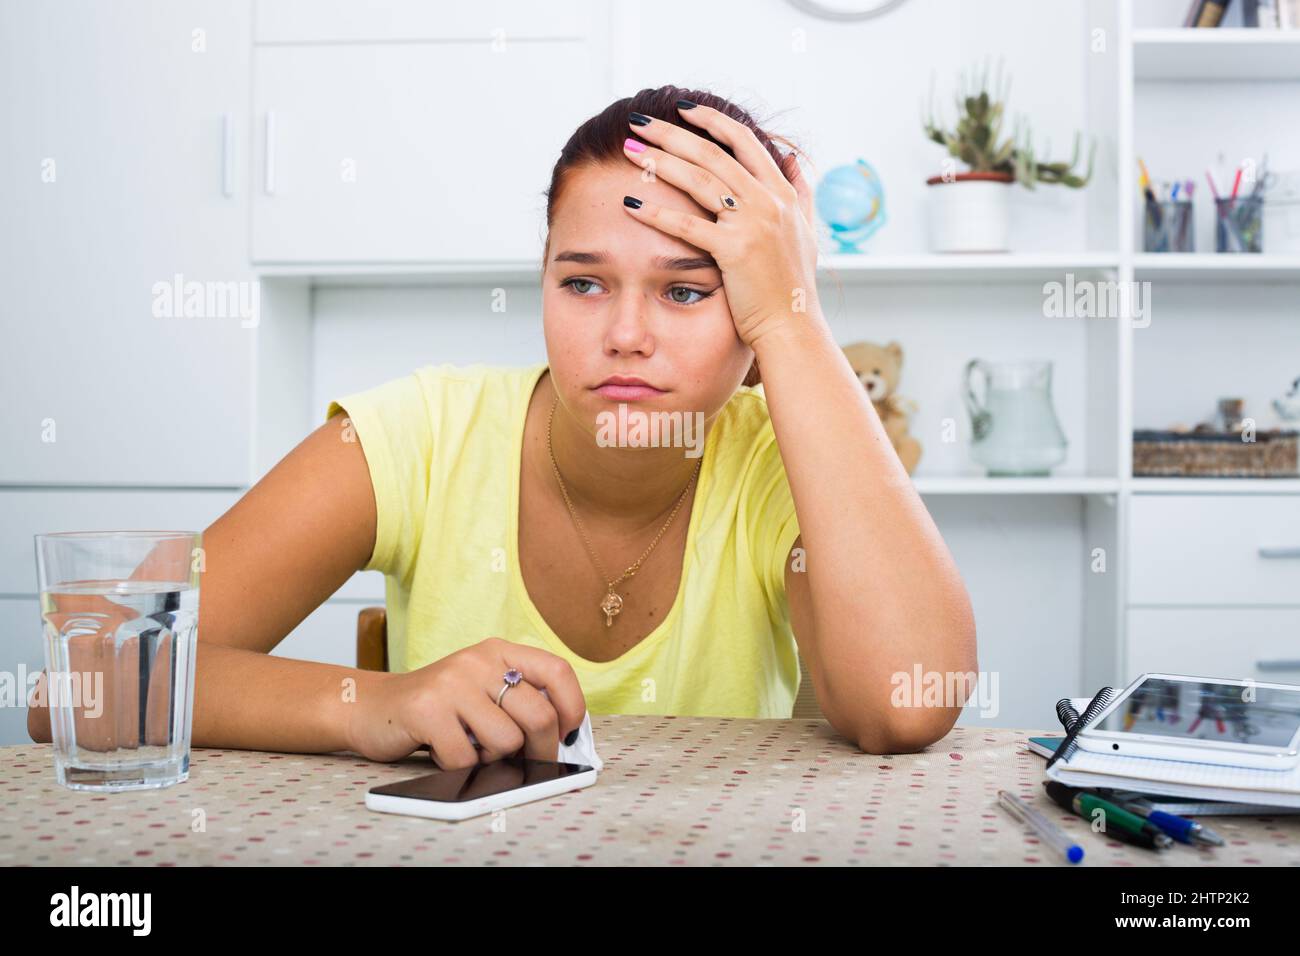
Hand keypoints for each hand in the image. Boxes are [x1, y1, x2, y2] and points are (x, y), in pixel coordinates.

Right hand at [346, 637, 586, 769]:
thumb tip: (565, 738)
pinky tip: (443, 751)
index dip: (572, 707)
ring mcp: (452, 684)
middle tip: (526, 763)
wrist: (371, 706)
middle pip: (538, 716)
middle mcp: (478, 661)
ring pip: (506, 742)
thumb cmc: (438, 708)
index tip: (567, 733)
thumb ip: (519, 702)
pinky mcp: (427, 711)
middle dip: (540, 751)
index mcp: (498, 651)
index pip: (558, 671)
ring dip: (493, 759)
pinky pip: (467, 758)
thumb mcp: (482, 690)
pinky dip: (460, 767)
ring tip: (471, 748)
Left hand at [620, 102, 819, 346]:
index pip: (743, 140)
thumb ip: (801, 192)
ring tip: (630, 151)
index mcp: (782, 192)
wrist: (793, 327)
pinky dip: (657, 212)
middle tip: (639, 122)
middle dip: (672, 133)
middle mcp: (769, 201)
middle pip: (713, 152)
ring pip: (699, 179)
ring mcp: (753, 224)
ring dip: (660, 161)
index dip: (711, 119)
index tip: (682, 108)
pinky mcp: (734, 251)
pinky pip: (688, 225)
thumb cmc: (792, 285)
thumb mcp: (806, 230)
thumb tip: (794, 158)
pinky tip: (631, 205)